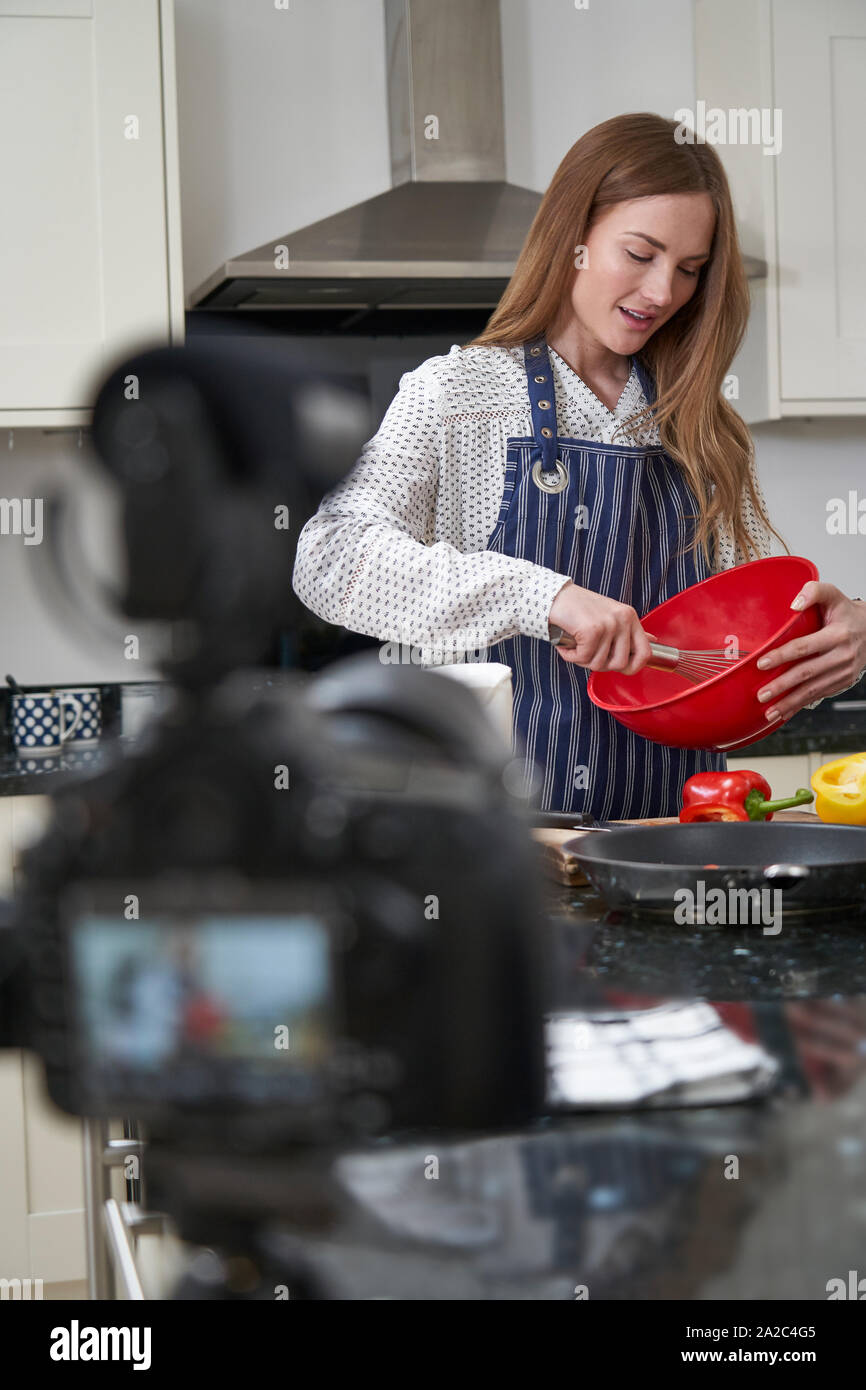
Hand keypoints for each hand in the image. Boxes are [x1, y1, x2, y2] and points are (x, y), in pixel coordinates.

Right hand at [548, 582, 655, 673]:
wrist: (554, 596)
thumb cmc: (578, 608)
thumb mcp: (610, 616)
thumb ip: (629, 630)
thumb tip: (651, 640)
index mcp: (629, 616)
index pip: (646, 652)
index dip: (634, 667)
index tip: (621, 668)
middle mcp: (622, 619)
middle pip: (620, 664)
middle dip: (600, 665)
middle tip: (588, 653)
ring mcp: (608, 624)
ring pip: (599, 664)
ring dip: (582, 660)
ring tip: (575, 645)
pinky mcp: (592, 630)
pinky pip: (583, 658)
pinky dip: (571, 656)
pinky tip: (567, 644)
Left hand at [755, 582, 865, 721]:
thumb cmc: (846, 613)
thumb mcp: (833, 595)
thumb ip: (813, 591)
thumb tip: (794, 604)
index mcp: (838, 634)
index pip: (805, 646)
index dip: (783, 655)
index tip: (762, 663)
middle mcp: (842, 655)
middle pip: (807, 673)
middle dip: (782, 686)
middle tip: (761, 694)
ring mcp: (843, 672)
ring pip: (813, 690)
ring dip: (789, 703)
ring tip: (769, 712)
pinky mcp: (842, 682)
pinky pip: (818, 696)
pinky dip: (800, 706)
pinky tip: (784, 712)